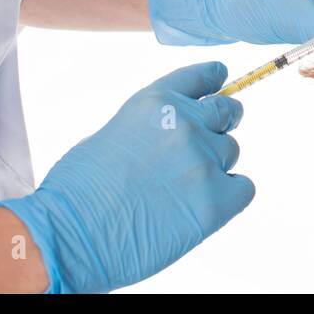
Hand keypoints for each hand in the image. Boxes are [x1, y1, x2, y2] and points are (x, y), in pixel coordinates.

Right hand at [0, 61, 252, 293]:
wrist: (69, 236)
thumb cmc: (76, 191)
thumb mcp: (112, 134)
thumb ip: (150, 126)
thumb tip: (172, 134)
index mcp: (154, 102)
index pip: (201, 77)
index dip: (214, 79)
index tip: (222, 78)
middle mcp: (185, 123)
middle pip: (226, 112)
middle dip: (223, 122)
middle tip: (210, 142)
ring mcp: (203, 159)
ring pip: (230, 152)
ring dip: (215, 166)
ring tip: (180, 190)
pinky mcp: (216, 199)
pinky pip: (243, 188)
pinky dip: (229, 196)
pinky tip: (202, 207)